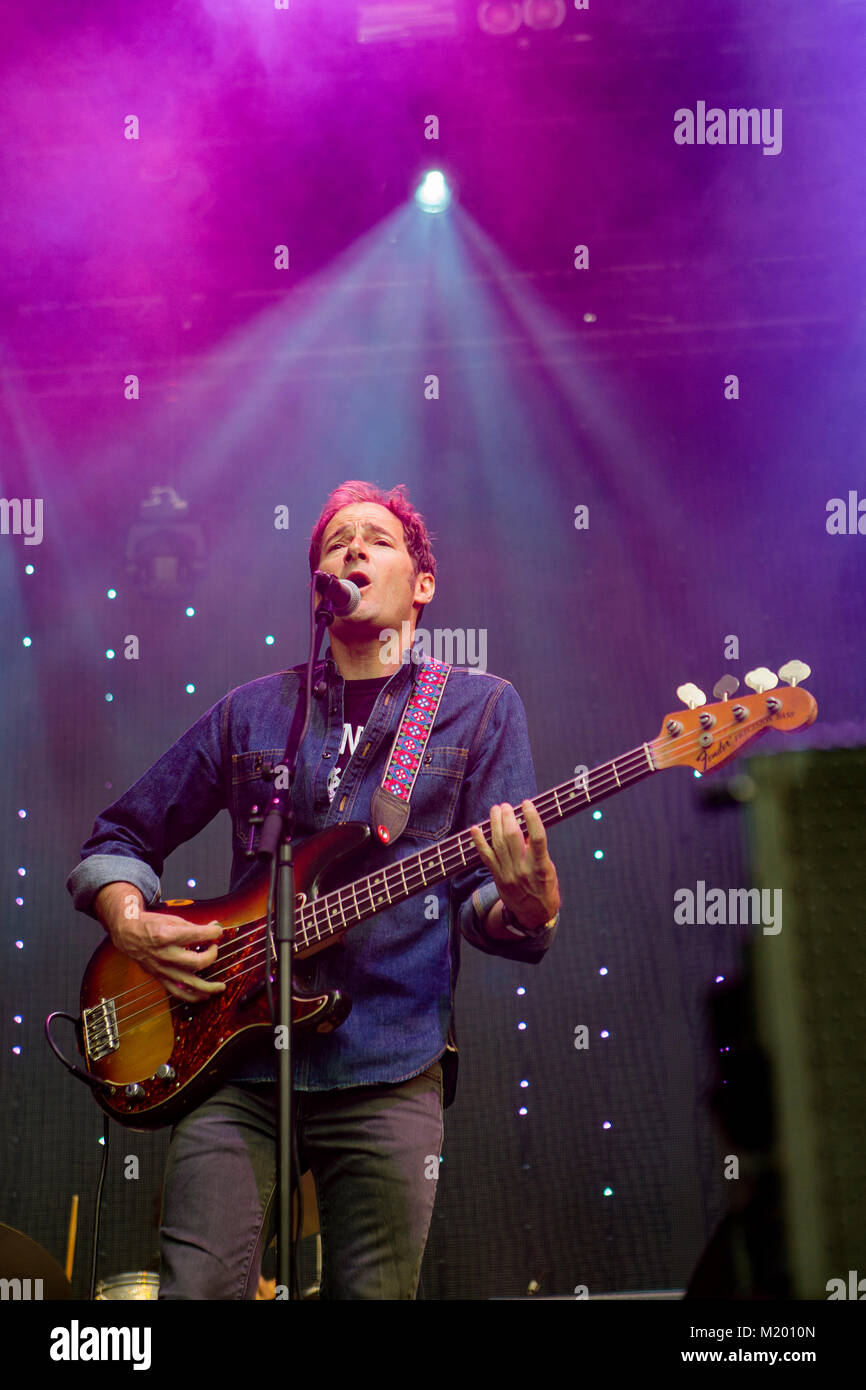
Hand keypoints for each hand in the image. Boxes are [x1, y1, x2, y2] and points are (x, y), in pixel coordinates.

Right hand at [106, 905, 226, 1001]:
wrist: (128, 934)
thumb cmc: (150, 925)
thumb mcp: (172, 919)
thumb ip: (194, 926)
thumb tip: (214, 928)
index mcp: (167, 935)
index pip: (197, 935)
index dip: (213, 932)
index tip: (218, 930)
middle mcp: (165, 954)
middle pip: (196, 962)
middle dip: (212, 956)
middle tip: (214, 948)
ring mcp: (162, 968)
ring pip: (189, 983)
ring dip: (208, 987)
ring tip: (220, 986)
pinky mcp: (159, 977)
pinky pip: (177, 992)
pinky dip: (192, 996)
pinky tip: (204, 996)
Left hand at [469, 800, 559, 929]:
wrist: (535, 914)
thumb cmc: (545, 887)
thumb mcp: (548, 868)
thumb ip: (536, 849)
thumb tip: (524, 826)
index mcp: (541, 866)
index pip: (537, 837)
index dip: (531, 818)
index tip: (527, 803)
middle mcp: (523, 870)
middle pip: (512, 837)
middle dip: (508, 817)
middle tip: (506, 805)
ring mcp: (508, 874)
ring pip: (498, 843)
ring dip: (495, 823)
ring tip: (496, 810)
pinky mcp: (498, 878)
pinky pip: (486, 856)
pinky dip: (479, 841)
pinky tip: (475, 829)